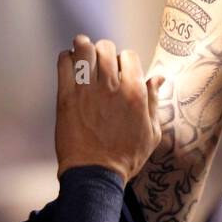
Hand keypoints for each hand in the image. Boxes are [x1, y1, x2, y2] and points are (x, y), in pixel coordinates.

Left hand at [55, 36, 160, 183]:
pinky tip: (68, 65)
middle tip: (98, 62)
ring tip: (81, 53)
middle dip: (103, 52)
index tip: (118, 71)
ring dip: (82, 48)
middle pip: (106, 48)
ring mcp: (87, 90)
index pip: (129, 56)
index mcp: (135, 92)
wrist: (95, 174)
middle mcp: (112, 86)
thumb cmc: (125, 157)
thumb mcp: (151, 132)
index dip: (124, 61)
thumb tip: (158, 78)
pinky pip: (64, 63)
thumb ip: (154, 101)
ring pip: (84, 48)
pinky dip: (66, 58)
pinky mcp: (66, 97)